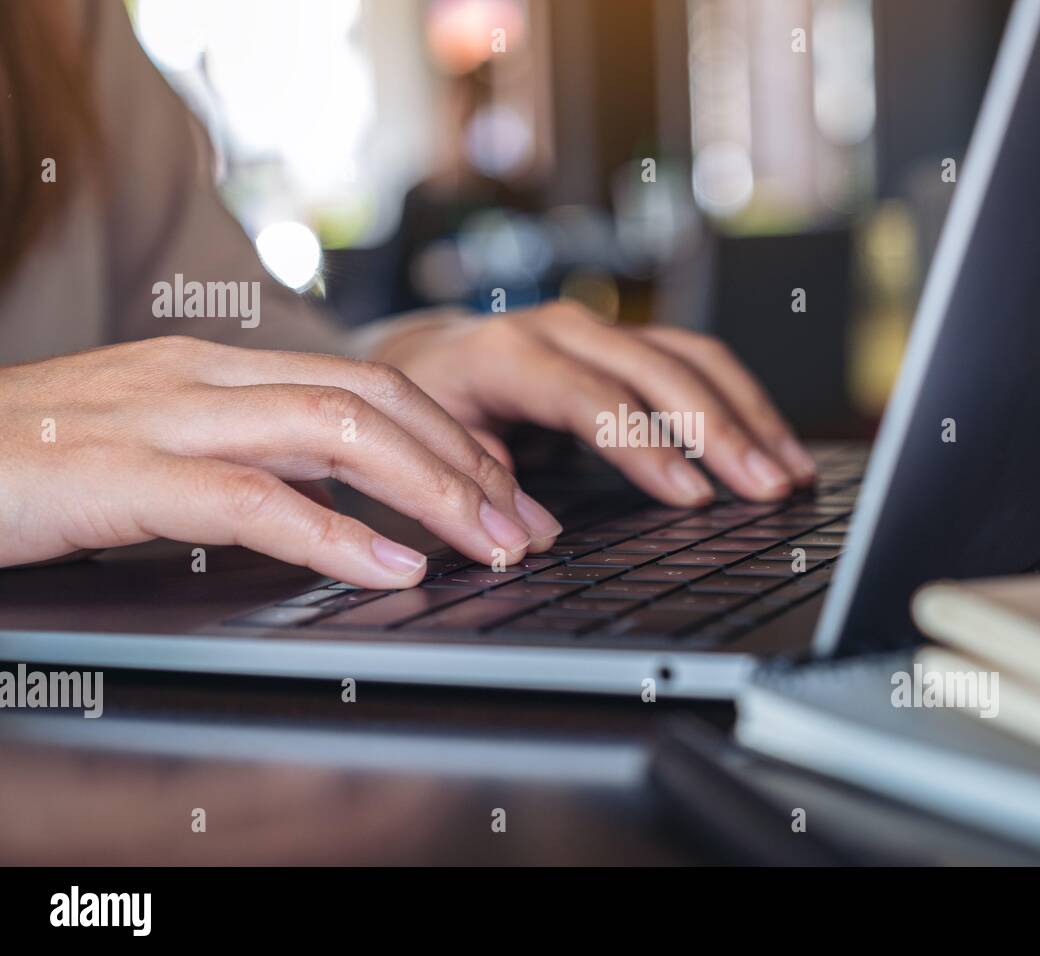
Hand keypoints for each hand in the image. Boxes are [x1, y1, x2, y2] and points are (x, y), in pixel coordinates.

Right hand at [0, 337, 564, 586]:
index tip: (506, 493)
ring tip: (491, 544)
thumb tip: (342, 508)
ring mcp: (161, 417)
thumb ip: (249, 463)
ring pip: (332, 430)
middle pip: (373, 397)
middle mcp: (204, 376)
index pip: (369, 383)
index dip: (452, 438)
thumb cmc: (34, 464)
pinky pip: (250, 498)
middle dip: (467, 462)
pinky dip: (334, 535)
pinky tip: (393, 567)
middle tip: (527, 527)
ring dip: (431, 489)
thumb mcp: (163, 450)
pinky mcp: (117, 472)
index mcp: (220, 369)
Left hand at [370, 301, 816, 504]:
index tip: (694, 499)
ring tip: (791, 471)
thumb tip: (533, 541)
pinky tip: (772, 443)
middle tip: (769, 489)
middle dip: (722, 433)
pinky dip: (740, 402)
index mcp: (508, 354)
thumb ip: (479, 487)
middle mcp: (563, 329)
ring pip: (692, 358)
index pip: (592, 399)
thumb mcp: (432, 446)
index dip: (647, 449)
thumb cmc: (427, 404)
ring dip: (748, 414)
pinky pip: (695, 361)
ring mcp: (601, 330)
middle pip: (661, 372)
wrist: (418, 350)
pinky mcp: (626, 342)